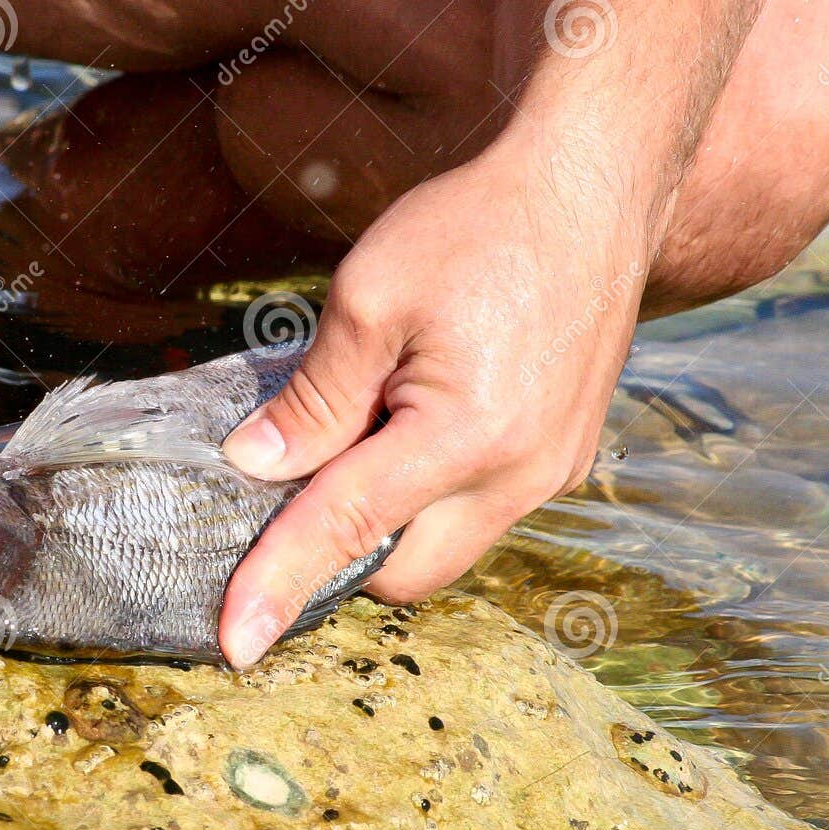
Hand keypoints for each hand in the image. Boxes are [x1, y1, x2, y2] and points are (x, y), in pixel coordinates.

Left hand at [217, 150, 647, 665]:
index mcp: (465, 433)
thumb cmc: (477, 225)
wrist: (592, 185)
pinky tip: (411, 419)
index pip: (344, 529)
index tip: (236, 644)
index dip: (279, 584)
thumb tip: (253, 465)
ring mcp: (551, 472)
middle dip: (338, 551)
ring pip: (442, 549)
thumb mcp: (368, 295)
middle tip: (300, 471)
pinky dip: (426, 494)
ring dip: (385, 519)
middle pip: (401, 573)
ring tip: (372, 420)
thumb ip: (311, 397)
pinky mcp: (562, 458)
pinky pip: (477, 513)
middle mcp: (520, 473)